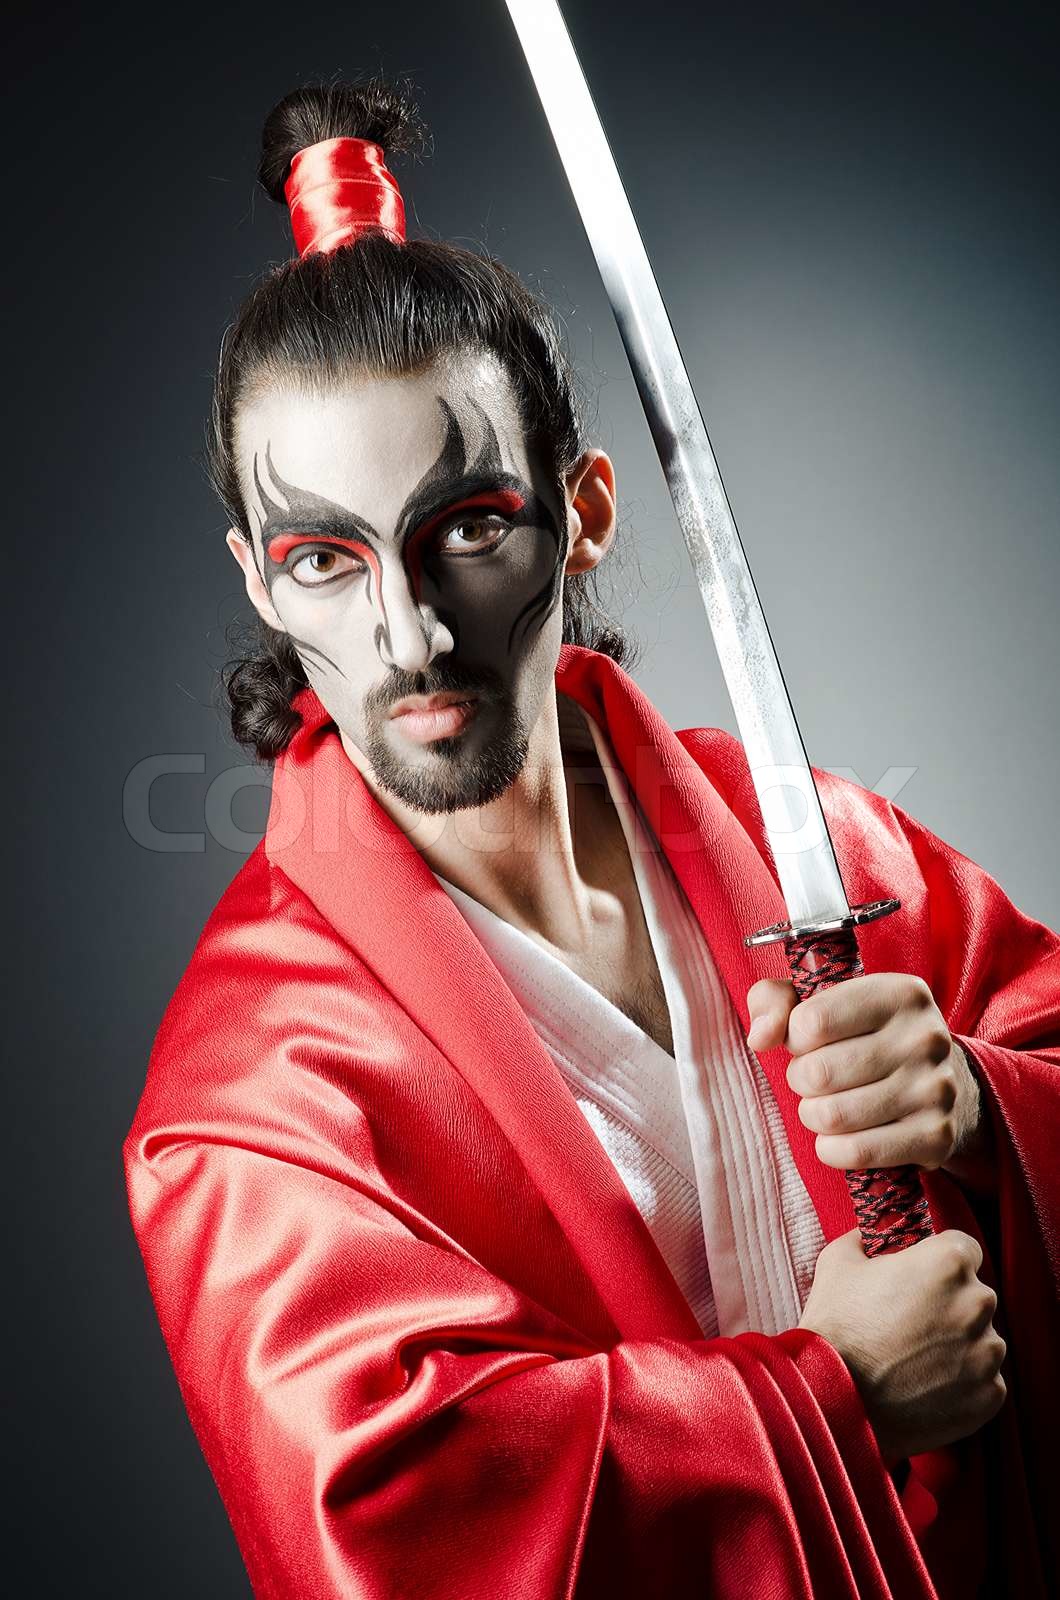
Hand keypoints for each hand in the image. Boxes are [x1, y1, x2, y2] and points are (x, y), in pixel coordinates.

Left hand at [746, 973, 986, 1177]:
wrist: (948, 1084)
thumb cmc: (865, 1036)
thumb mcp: (821, 1000)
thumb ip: (773, 1001)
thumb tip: (760, 1038)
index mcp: (900, 993)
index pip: (813, 1022)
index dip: (793, 1038)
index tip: (807, 1042)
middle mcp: (925, 1037)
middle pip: (819, 1073)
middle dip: (801, 1080)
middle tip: (815, 1078)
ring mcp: (936, 1089)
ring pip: (834, 1116)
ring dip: (814, 1115)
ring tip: (827, 1104)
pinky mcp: (936, 1136)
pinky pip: (857, 1152)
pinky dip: (832, 1149)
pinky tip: (840, 1137)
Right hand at [799, 1227, 1005, 1461]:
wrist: (833, 1400)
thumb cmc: (835, 1326)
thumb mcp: (838, 1261)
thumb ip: (864, 1240)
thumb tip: (870, 1237)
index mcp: (948, 1262)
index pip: (964, 1248)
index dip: (939, 1260)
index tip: (921, 1278)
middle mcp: (977, 1303)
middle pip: (974, 1294)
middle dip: (949, 1303)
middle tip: (910, 1322)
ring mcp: (987, 1353)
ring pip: (982, 1338)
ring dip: (958, 1344)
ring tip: (916, 1358)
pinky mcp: (989, 1396)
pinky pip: (984, 1380)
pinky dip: (962, 1382)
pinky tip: (925, 1384)